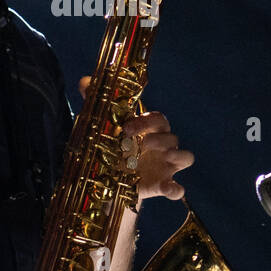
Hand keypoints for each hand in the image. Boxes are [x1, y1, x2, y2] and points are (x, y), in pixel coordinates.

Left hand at [78, 76, 193, 201]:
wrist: (110, 182)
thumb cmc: (113, 149)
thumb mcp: (104, 129)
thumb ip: (96, 104)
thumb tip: (84, 81)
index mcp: (150, 131)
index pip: (158, 119)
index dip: (146, 121)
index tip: (126, 128)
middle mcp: (162, 147)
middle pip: (173, 136)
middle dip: (160, 138)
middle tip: (143, 143)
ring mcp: (166, 167)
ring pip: (186, 156)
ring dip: (178, 154)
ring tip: (165, 156)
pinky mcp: (163, 185)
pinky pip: (178, 189)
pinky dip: (176, 189)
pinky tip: (168, 188)